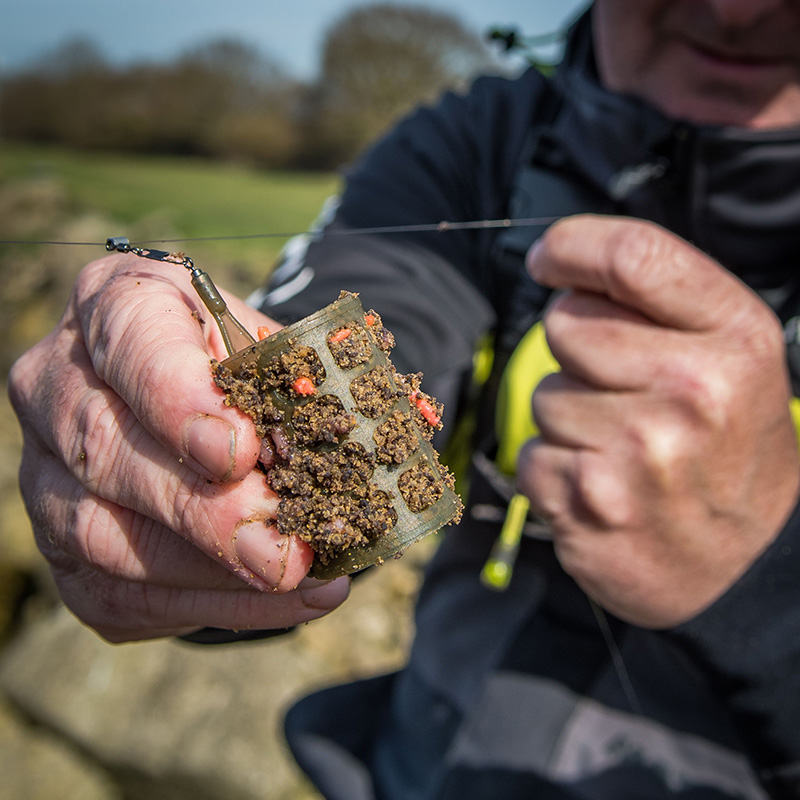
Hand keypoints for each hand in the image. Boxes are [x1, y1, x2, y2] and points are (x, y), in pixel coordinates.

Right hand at [8, 252, 349, 641]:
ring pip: (104, 534)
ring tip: (300, 579)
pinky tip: (283, 602)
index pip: (130, 339)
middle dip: (205, 510)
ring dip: (211, 570)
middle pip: (108, 449)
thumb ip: (309, 376)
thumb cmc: (239, 363)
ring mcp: (49, 472)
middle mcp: (60, 386)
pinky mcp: (65, 546)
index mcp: (115, 304)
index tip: (239, 450)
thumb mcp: (272, 344)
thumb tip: (386, 427)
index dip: (179, 398)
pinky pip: (122, 591)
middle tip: (282, 550)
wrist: (192, 402)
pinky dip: (210, 604)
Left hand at [519, 215, 799, 627]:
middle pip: (565, 322)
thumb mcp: (734, 361)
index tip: (547, 258)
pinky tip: (601, 487)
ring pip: (542, 396)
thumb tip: (567, 266)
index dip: (573, 246)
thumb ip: (663, 303)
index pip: (633, 256)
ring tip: (622, 449)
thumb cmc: (727, 451)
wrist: (746, 568)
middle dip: (575, 349)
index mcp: (735, 339)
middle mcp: (691, 390)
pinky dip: (553, 470)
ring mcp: (637, 451)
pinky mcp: (587, 501)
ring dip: (567, 419)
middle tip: (621, 390)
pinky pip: (530, 455)